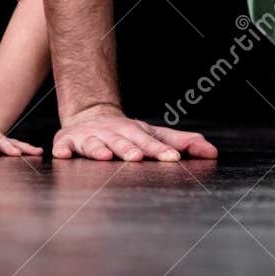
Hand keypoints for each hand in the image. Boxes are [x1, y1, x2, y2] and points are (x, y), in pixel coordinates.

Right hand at [51, 105, 217, 162]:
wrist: (91, 116)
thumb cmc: (127, 132)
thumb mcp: (153, 135)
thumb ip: (181, 143)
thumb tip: (212, 152)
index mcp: (134, 132)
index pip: (149, 142)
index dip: (160, 150)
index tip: (173, 158)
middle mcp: (112, 133)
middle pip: (122, 141)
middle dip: (129, 149)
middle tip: (138, 158)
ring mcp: (88, 137)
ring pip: (94, 144)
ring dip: (98, 149)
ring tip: (106, 157)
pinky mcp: (67, 142)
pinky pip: (63, 147)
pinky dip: (62, 150)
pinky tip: (62, 155)